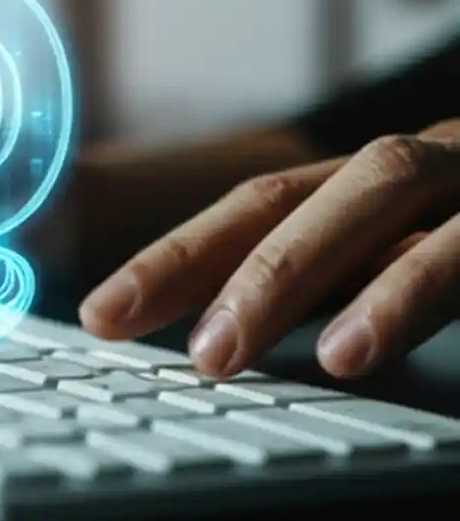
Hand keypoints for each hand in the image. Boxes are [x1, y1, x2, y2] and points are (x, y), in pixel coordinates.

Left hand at [79, 120, 459, 378]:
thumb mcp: (407, 248)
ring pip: (397, 199)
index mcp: (366, 183)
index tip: (101, 316)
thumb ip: (335, 281)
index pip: (255, 209)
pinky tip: (363, 351)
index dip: (174, 256)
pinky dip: (420, 291)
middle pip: (301, 197)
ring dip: (327, 277)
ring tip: (272, 354)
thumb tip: (217, 344)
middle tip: (176, 344)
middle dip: (232, 267)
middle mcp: (415, 166)